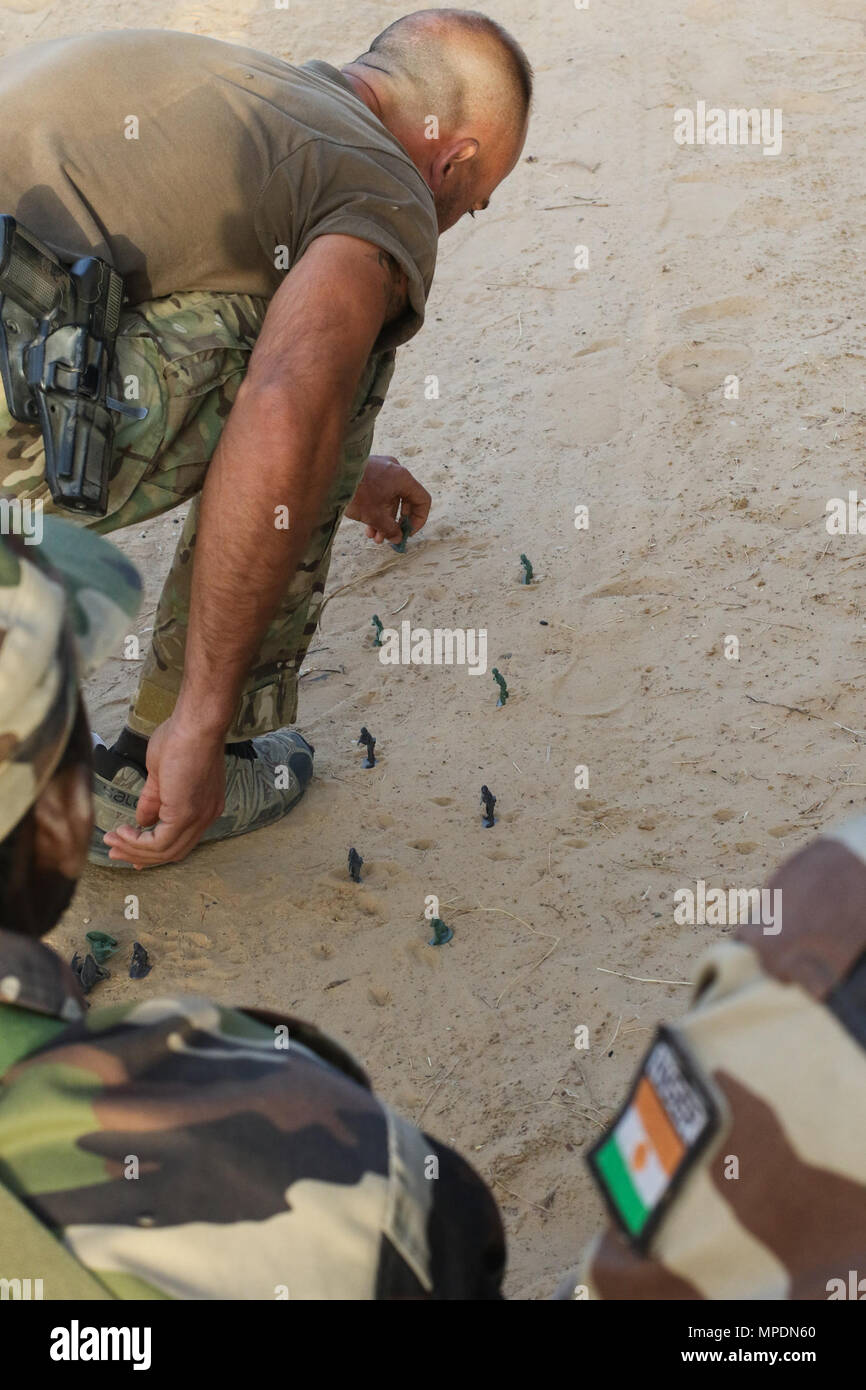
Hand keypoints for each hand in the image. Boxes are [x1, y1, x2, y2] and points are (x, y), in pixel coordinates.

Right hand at [102, 714, 225, 867]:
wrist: (195, 724)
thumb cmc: (182, 738)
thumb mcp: (162, 775)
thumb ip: (153, 801)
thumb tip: (142, 821)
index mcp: (203, 808)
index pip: (179, 841)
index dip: (153, 850)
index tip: (130, 852)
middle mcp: (205, 818)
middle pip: (171, 852)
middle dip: (139, 855)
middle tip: (114, 851)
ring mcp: (197, 818)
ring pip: (164, 851)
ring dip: (134, 850)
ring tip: (111, 840)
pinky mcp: (185, 815)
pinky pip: (159, 842)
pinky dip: (137, 843)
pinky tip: (122, 831)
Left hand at [344, 455, 430, 543]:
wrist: (328, 473)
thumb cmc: (355, 492)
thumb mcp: (375, 516)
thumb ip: (390, 529)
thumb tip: (398, 538)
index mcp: (402, 478)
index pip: (422, 500)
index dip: (418, 520)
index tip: (407, 533)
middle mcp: (394, 470)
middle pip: (404, 501)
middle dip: (396, 523)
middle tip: (389, 537)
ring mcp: (380, 468)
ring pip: (388, 498)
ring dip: (383, 519)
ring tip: (373, 536)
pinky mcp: (367, 471)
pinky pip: (378, 492)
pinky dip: (375, 508)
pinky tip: (366, 525)